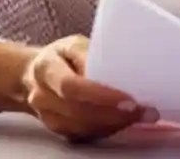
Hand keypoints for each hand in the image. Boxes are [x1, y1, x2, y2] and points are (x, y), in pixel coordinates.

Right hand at [21, 34, 157, 142]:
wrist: (35, 75)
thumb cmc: (61, 56)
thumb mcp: (73, 44)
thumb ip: (90, 55)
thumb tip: (120, 69)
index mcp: (45, 68)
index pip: (71, 87)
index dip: (100, 96)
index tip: (128, 99)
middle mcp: (42, 96)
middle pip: (79, 112)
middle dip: (115, 114)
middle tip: (144, 110)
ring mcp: (49, 117)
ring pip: (84, 127)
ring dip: (116, 124)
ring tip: (142, 115)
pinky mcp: (60, 130)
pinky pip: (86, 135)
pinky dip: (109, 129)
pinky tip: (126, 120)